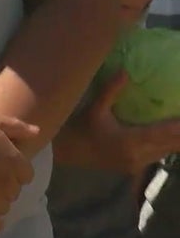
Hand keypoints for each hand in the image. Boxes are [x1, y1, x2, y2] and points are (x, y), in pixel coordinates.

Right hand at [62, 70, 179, 173]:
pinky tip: (173, 138)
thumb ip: (111, 91)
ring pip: (166, 152)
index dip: (179, 126)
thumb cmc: (81, 130)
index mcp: (130, 142)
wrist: (68, 153)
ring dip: (177, 141)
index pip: (163, 133)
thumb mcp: (95, 109)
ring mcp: (137, 163)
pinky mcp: (135, 167)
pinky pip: (158, 155)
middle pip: (171, 145)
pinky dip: (167, 146)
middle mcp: (137, 155)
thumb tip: (125, 71)